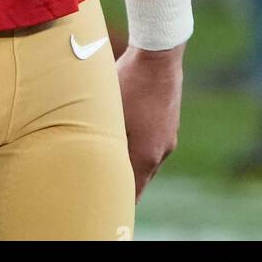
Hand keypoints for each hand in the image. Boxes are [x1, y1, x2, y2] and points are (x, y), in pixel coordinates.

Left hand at [115, 44, 182, 200]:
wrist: (159, 54)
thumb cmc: (129, 81)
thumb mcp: (109, 113)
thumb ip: (102, 140)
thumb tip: (90, 158)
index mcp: (146, 155)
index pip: (133, 190)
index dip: (122, 201)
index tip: (112, 207)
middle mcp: (161, 150)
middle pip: (141, 176)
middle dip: (125, 181)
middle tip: (108, 187)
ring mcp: (169, 135)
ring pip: (148, 157)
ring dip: (132, 158)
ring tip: (116, 156)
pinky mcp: (170, 120)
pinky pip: (154, 140)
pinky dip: (141, 141)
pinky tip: (130, 129)